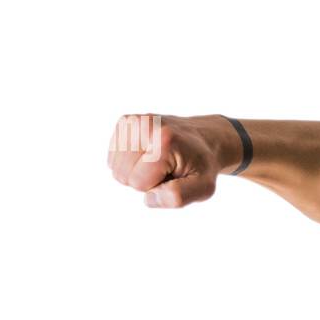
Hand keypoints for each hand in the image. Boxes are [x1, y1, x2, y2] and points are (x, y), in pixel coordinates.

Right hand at [107, 113, 236, 207]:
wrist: (205, 138)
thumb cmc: (202, 166)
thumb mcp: (203, 188)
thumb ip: (178, 197)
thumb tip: (149, 198)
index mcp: (163, 142)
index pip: (138, 183)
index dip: (155, 187)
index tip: (173, 174)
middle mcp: (144, 125)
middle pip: (122, 175)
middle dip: (143, 179)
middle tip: (166, 168)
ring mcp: (133, 121)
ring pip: (114, 167)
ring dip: (135, 170)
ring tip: (158, 160)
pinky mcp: (126, 121)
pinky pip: (113, 157)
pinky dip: (128, 161)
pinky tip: (148, 153)